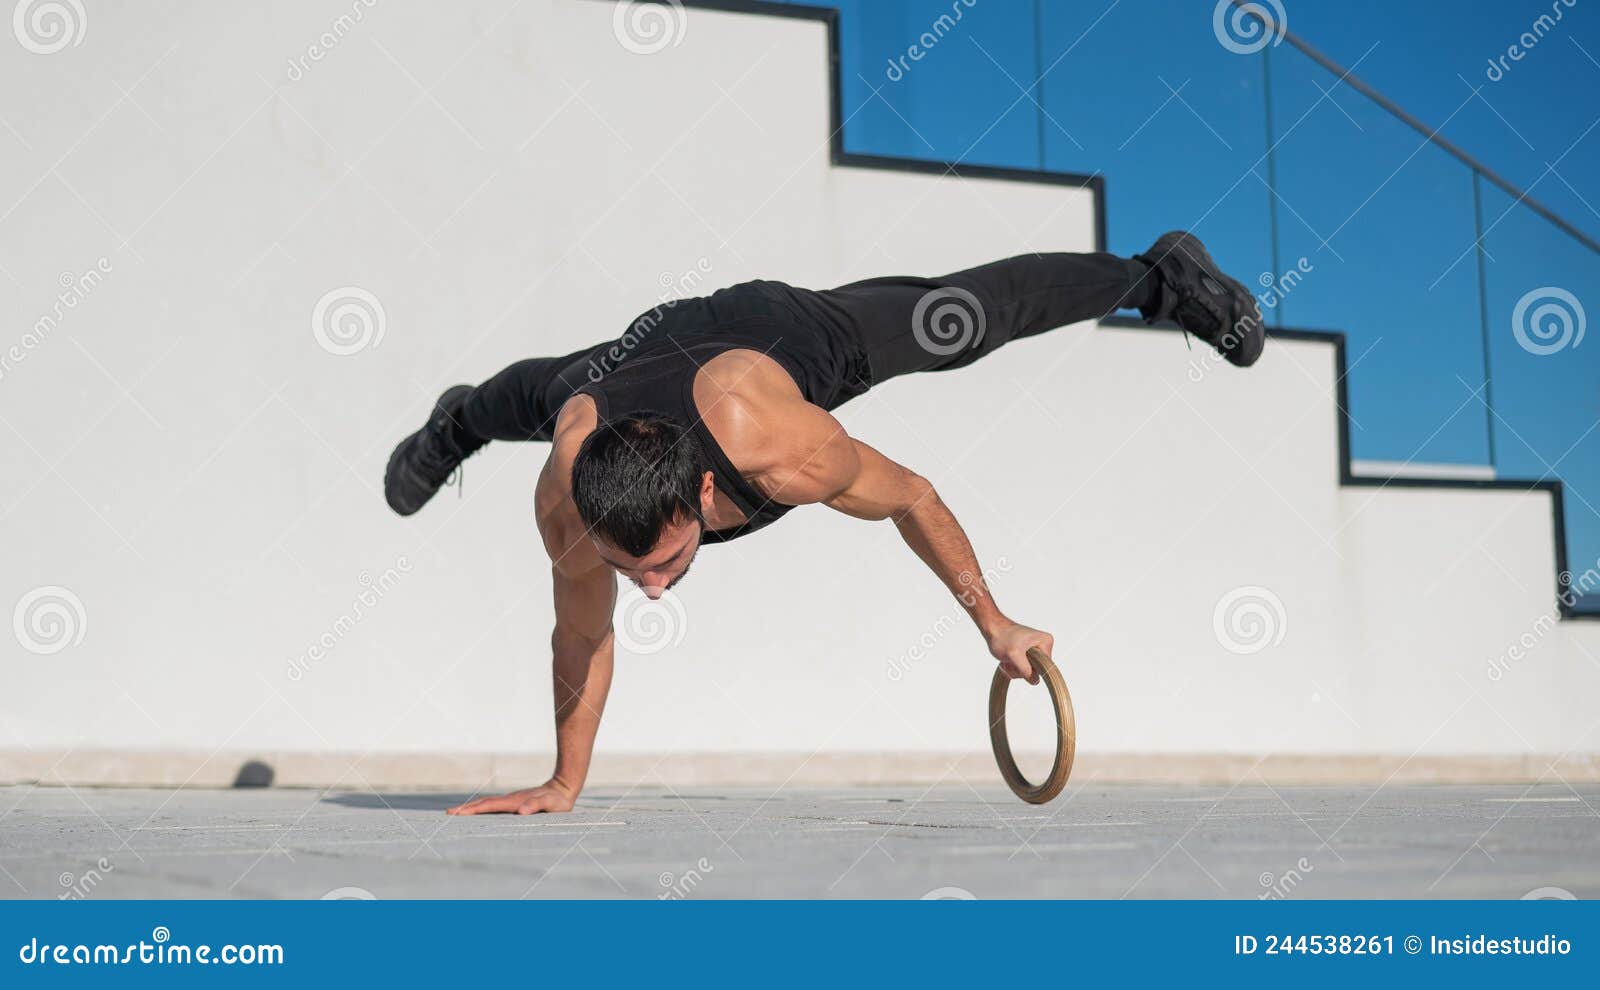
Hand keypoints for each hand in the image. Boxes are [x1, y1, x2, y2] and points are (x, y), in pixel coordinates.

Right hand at [446, 779, 576, 815]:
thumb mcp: (549, 804)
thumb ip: (536, 806)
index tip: (456, 813)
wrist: (563, 787)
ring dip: (472, 808)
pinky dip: (482, 809)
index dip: (472, 810)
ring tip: (457, 813)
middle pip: (484, 804)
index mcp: (513, 802)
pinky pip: (494, 807)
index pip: (488, 806)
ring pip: (487, 804)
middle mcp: (509, 800)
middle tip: (448, 814)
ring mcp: (511, 801)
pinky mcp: (514, 803)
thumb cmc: (557, 800)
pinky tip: (479, 814)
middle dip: (466, 809)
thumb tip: (521, 811)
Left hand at [986, 620, 1052, 684]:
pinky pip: (1022, 669)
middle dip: (1020, 669)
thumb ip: (1025, 670)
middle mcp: (1044, 646)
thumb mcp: (1014, 655)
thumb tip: (1035, 681)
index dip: (1029, 669)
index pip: (1044, 667)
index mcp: (1046, 642)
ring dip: (1014, 669)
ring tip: (1007, 658)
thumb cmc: (1002, 637)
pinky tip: (1006, 660)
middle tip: (1010, 660)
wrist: (991, 629)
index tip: (1017, 660)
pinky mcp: (1027, 655)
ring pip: (1027, 671)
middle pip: (1036, 670)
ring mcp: (1035, 651)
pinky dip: (1012, 668)